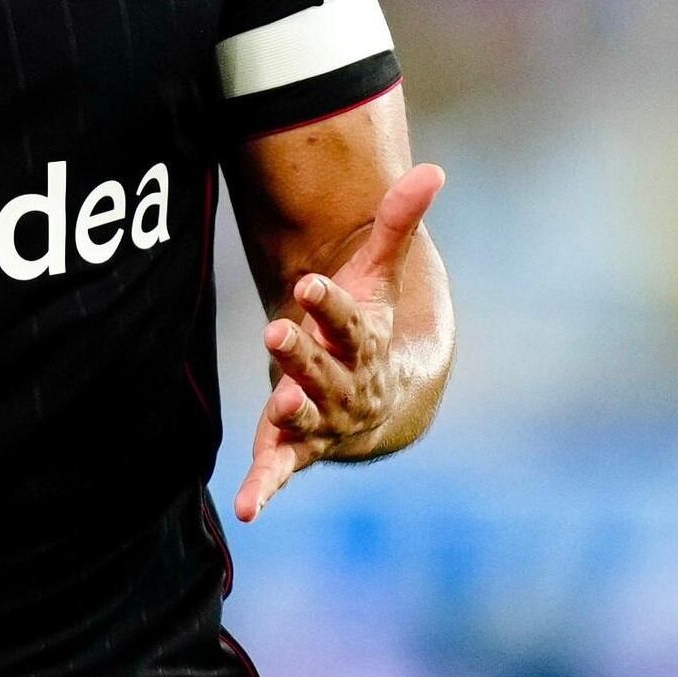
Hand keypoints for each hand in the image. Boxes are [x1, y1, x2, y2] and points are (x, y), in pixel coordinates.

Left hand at [234, 162, 445, 520]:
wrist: (377, 406)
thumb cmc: (367, 332)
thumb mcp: (377, 278)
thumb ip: (395, 226)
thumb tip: (432, 168)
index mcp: (366, 345)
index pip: (350, 323)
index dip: (330, 304)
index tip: (309, 284)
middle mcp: (348, 387)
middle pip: (326, 370)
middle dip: (303, 354)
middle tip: (276, 331)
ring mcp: (322, 421)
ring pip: (307, 417)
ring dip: (292, 413)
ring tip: (280, 405)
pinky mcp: (295, 450)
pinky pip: (281, 472)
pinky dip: (264, 489)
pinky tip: (245, 508)